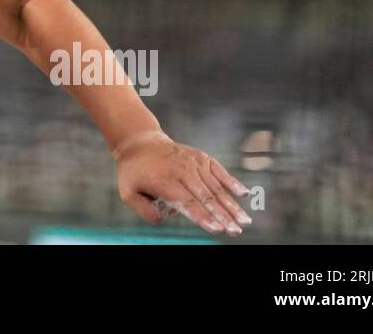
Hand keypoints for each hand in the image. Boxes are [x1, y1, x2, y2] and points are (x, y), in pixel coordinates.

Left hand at [113, 129, 252, 236]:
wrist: (139, 141)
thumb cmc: (134, 172)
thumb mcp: (127, 192)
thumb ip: (145, 210)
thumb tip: (166, 218)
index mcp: (164, 180)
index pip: (187, 202)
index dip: (203, 217)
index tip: (217, 229)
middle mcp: (181, 170)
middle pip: (206, 196)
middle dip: (223, 216)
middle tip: (236, 231)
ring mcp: (193, 162)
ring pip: (215, 186)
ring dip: (231, 205)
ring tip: (244, 220)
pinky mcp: (201, 157)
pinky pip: (218, 170)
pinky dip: (231, 181)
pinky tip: (244, 194)